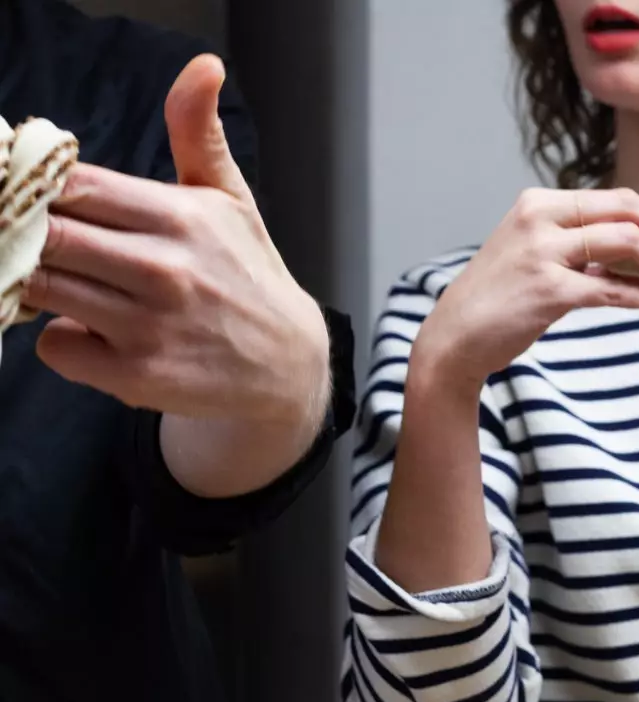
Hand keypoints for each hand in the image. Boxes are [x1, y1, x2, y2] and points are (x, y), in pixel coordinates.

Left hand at [25, 54, 328, 429]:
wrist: (288, 366)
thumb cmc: (248, 276)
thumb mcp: (230, 201)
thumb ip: (198, 133)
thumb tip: (204, 66)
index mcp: (181, 218)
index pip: (74, 185)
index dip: (38, 187)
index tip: (32, 194)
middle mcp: (164, 270)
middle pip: (47, 236)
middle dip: (27, 236)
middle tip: (36, 240)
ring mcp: (148, 326)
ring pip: (40, 289)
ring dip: (38, 284)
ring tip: (69, 282)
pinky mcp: (137, 375)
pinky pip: (56, 347)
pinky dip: (63, 341)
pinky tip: (96, 334)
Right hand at [411, 185, 638, 387]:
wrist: (455, 337)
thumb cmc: (500, 300)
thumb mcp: (535, 254)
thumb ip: (580, 246)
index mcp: (539, 203)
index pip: (616, 198)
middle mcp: (540, 217)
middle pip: (627, 210)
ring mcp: (542, 252)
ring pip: (625, 243)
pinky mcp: (548, 290)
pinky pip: (611, 289)